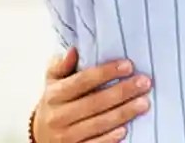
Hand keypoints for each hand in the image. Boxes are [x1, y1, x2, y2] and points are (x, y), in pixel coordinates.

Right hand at [32, 47, 151, 142]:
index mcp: (54, 95)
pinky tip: (125, 129)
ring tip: (144, 103)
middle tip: (144, 83)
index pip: (83, 81)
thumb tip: (73, 50)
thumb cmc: (53, 103)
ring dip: (123, 113)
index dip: (106, 73)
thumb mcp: (52, 82)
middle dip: (122, 92)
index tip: (128, 65)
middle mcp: (58, 116)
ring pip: (98, 124)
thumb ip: (61, 65)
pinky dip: (110, 138)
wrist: (39, 137)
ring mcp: (65, 136)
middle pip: (95, 102)